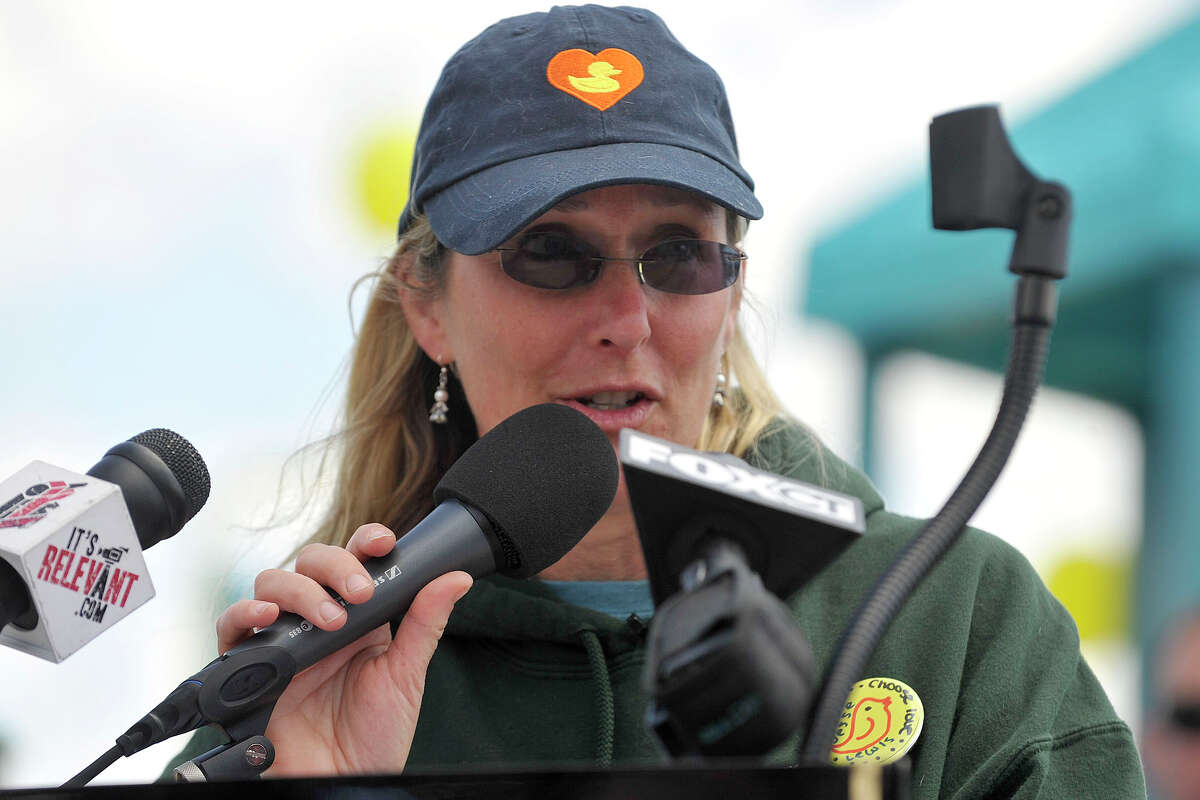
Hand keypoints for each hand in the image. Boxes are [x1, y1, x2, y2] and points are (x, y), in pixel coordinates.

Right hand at [215, 523, 471, 775]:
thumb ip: (425, 622)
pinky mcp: (250, 665)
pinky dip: (243, 613)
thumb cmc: (375, 735)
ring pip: (273, 583)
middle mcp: (318, 619)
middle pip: (311, 561)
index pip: (356, 559)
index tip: (383, 541)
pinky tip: (266, 618)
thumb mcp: (406, 675)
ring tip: (329, 621)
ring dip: (300, 590)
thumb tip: (458, 577)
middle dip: (335, 565)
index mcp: (359, 616)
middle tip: (359, 594)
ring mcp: (283, 638)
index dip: (365, 541)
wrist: (344, 781)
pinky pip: (231, 626)